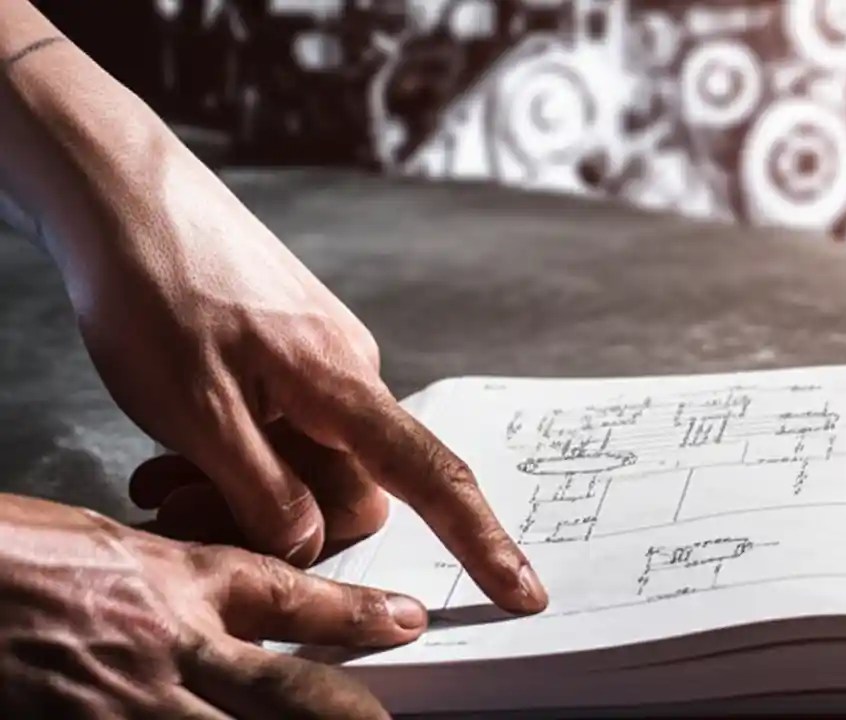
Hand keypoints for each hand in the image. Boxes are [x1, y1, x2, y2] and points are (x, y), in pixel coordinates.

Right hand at [0, 493, 423, 718]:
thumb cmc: (24, 558)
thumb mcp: (125, 551)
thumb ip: (194, 584)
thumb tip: (244, 605)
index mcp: (182, 582)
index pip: (295, 598)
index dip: (360, 615)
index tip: (407, 623)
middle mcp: (174, 647)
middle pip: (292, 696)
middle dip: (351, 717)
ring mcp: (132, 707)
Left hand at [61, 135, 544, 612]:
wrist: (125, 192)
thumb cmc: (155, 287)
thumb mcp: (194, 408)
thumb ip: (260, 490)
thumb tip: (312, 544)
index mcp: (340, 387)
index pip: (431, 477)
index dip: (481, 541)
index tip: (525, 593)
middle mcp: (346, 376)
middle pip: (348, 491)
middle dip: (276, 524)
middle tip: (180, 509)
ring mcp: (318, 362)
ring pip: (303, 465)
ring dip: (238, 490)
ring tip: (159, 477)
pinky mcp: (288, 353)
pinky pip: (281, 431)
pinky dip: (231, 455)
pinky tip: (172, 446)